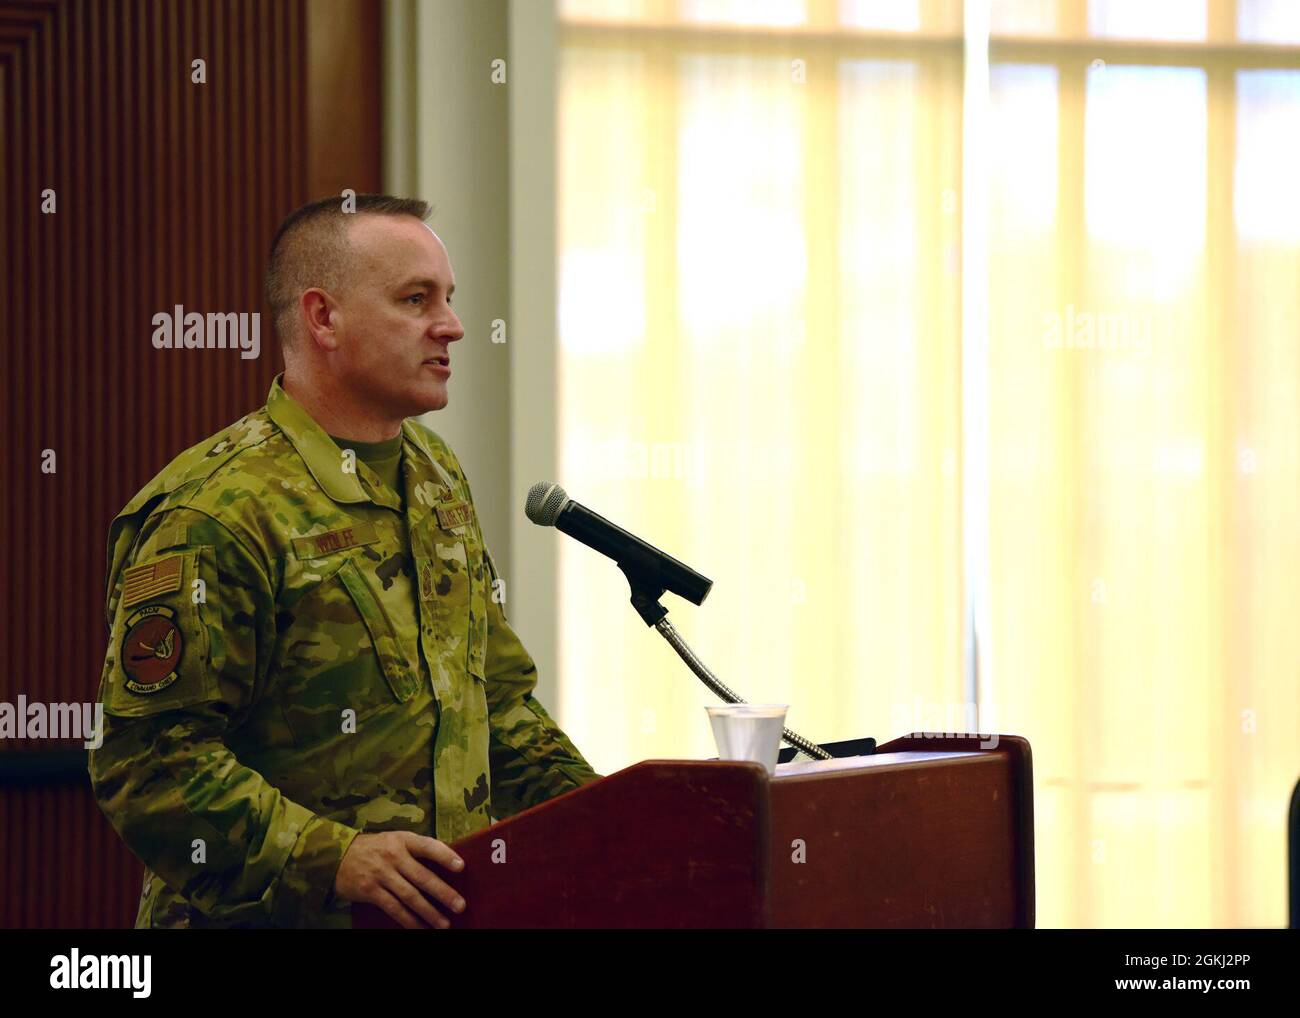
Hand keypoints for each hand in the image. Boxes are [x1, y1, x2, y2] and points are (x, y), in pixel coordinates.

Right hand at [334, 831, 465, 928]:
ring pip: (410, 896)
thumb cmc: (375, 848)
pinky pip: (394, 908)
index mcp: (403, 840)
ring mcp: (381, 874)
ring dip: (429, 912)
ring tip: (444, 923)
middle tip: (460, 905)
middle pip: (422, 877)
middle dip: (443, 893)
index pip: (428, 846)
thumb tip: (447, 860)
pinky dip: (409, 920)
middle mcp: (393, 856)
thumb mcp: (395, 839)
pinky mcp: (370, 891)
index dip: (445, 856)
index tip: (461, 867)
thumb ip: (416, 849)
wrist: (338, 856)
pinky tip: (421, 928)